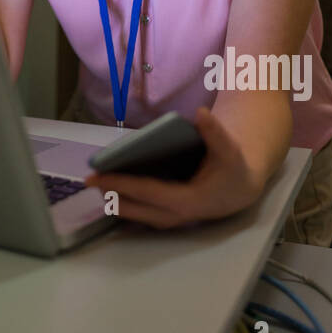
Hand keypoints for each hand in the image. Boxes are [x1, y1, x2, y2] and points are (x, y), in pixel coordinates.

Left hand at [83, 107, 268, 228]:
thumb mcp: (228, 149)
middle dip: (112, 196)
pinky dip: (126, 204)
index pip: (148, 193)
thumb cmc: (233, 167)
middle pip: (138, 209)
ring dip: (116, 203)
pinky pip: (142, 213)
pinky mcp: (170, 215)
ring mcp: (173, 219)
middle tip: (89, 181)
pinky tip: (110, 192)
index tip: (100, 177)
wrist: (242, 186)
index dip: (123, 185)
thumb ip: (215, 133)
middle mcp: (179, 215)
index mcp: (190, 201)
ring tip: (95, 185)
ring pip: (138, 215)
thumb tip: (201, 113)